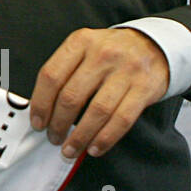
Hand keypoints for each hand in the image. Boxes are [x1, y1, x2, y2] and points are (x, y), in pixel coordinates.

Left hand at [29, 27, 169, 158]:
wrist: (153, 45)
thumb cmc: (110, 52)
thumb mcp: (84, 48)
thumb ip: (64, 71)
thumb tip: (42, 109)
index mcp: (80, 42)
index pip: (51, 75)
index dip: (41, 103)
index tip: (37, 122)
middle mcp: (102, 54)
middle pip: (72, 96)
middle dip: (58, 124)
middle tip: (54, 138)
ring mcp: (125, 71)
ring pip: (97, 111)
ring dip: (80, 136)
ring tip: (70, 149)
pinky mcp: (144, 88)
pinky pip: (122, 119)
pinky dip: (105, 138)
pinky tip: (95, 148)